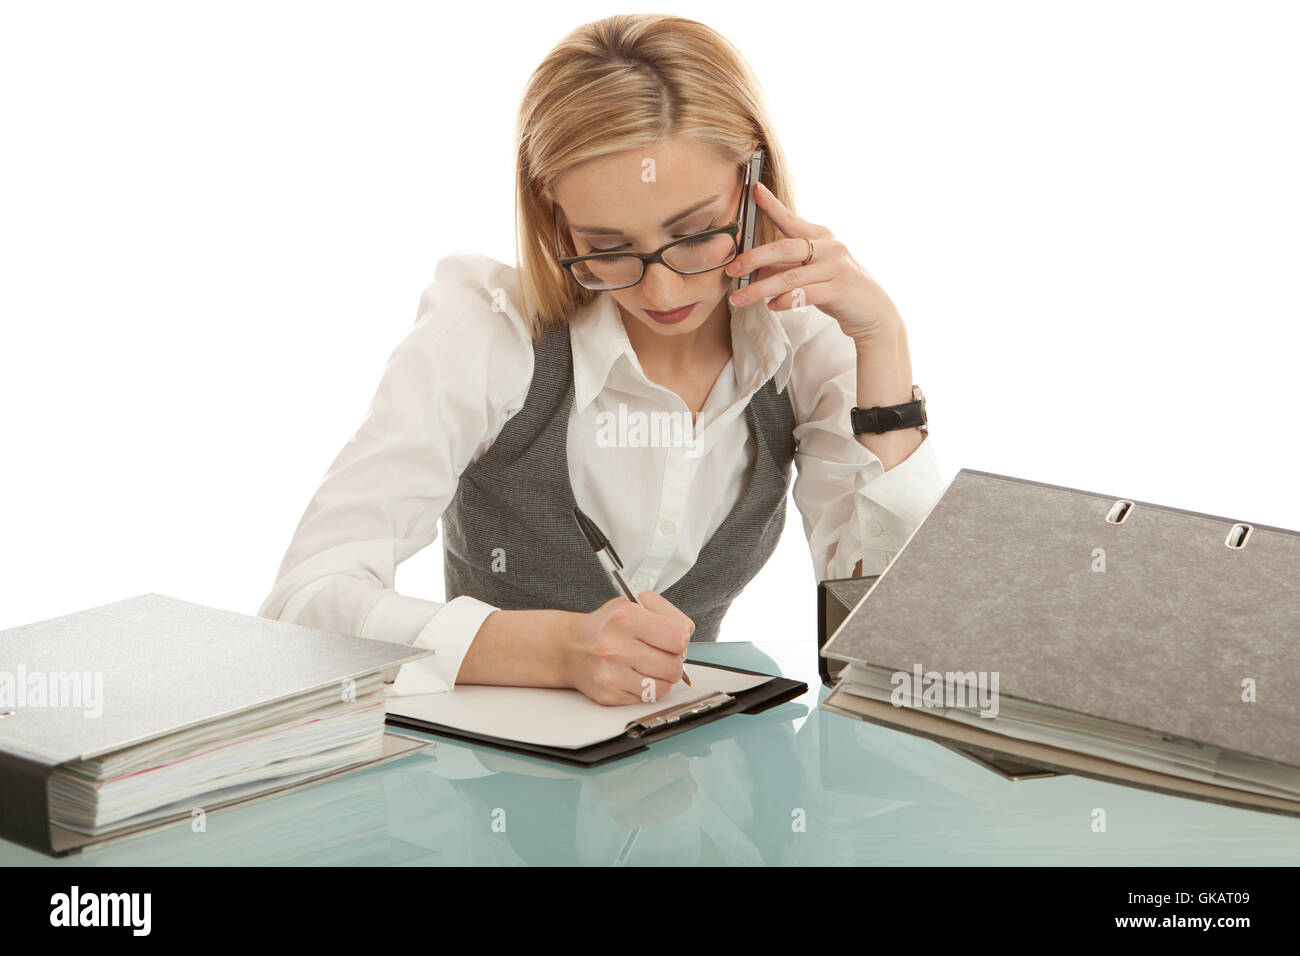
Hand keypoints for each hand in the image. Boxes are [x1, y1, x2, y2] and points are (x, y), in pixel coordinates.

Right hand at [565, 591, 693, 704]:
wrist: (571, 647)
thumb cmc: (607, 625)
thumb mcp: (634, 603)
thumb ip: (666, 614)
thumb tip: (686, 636)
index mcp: (625, 616)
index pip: (678, 637)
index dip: (681, 640)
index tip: (673, 639)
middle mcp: (615, 646)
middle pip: (674, 666)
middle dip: (674, 661)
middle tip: (663, 654)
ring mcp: (610, 673)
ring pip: (663, 686)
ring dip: (663, 677)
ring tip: (650, 665)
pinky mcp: (608, 694)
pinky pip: (647, 698)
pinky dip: (648, 688)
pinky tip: (636, 675)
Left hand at [725, 181, 902, 342]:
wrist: (874, 312)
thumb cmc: (839, 289)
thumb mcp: (812, 273)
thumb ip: (786, 268)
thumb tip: (754, 270)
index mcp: (821, 236)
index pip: (791, 219)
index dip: (772, 204)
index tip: (753, 190)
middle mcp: (830, 247)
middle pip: (784, 248)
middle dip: (753, 258)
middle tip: (730, 269)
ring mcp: (836, 268)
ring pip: (790, 277)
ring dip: (760, 289)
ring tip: (739, 299)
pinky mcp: (840, 290)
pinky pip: (805, 294)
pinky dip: (784, 301)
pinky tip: (772, 306)